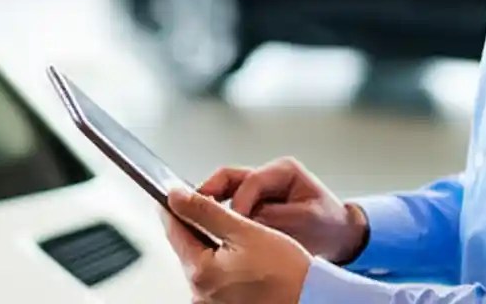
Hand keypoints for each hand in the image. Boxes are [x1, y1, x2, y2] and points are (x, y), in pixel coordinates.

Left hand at [161, 189, 311, 303]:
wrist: (312, 299)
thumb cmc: (287, 272)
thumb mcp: (245, 230)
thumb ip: (205, 210)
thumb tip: (176, 196)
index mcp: (200, 273)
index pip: (173, 229)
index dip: (177, 206)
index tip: (179, 193)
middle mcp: (199, 295)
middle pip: (187, 246)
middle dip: (200, 227)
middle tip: (226, 215)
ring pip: (201, 261)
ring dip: (213, 245)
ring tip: (242, 240)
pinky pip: (214, 278)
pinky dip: (224, 264)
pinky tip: (245, 260)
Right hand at [198, 157, 368, 264]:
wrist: (341, 235)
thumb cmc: (328, 225)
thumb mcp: (304, 220)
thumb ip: (273, 217)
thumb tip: (243, 220)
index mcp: (284, 170)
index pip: (251, 181)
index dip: (238, 203)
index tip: (231, 223)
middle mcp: (269, 174)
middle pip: (229, 176)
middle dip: (210, 193)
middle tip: (193, 211)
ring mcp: (260, 187)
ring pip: (225, 189)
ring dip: (212, 203)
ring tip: (197, 220)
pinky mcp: (255, 202)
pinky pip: (231, 203)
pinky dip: (220, 213)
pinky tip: (211, 227)